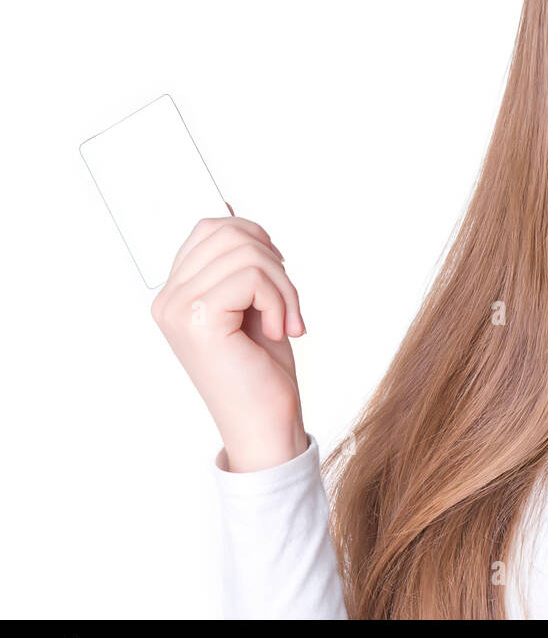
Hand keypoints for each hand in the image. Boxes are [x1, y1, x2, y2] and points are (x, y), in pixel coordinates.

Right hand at [151, 204, 309, 470]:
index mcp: (175, 294)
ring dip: (283, 286)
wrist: (264, 424)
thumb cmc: (262, 371)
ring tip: (287, 322)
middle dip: (275, 263)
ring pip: (246, 252)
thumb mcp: (251, 306)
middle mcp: (167, 300)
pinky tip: (282, 332)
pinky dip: (281, 300)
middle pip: (229, 233)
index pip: (210, 228)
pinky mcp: (198, 319)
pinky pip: (253, 276)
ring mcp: (178, 308)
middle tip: (288, 303)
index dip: (255, 239)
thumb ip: (238, 265)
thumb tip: (233, 213)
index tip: (277, 273)